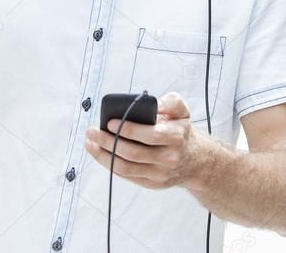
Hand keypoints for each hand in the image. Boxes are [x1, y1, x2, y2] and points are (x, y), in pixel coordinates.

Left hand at [83, 92, 204, 189]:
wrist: (196, 161)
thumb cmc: (182, 131)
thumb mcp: (182, 111)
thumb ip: (169, 102)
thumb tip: (153, 103)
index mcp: (176, 137)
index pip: (150, 135)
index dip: (129, 130)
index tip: (110, 122)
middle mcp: (169, 158)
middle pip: (133, 152)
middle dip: (108, 142)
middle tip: (92, 131)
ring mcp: (160, 174)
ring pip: (126, 167)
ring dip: (103, 155)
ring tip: (90, 143)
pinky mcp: (152, 183)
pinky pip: (126, 175)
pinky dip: (110, 164)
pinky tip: (99, 153)